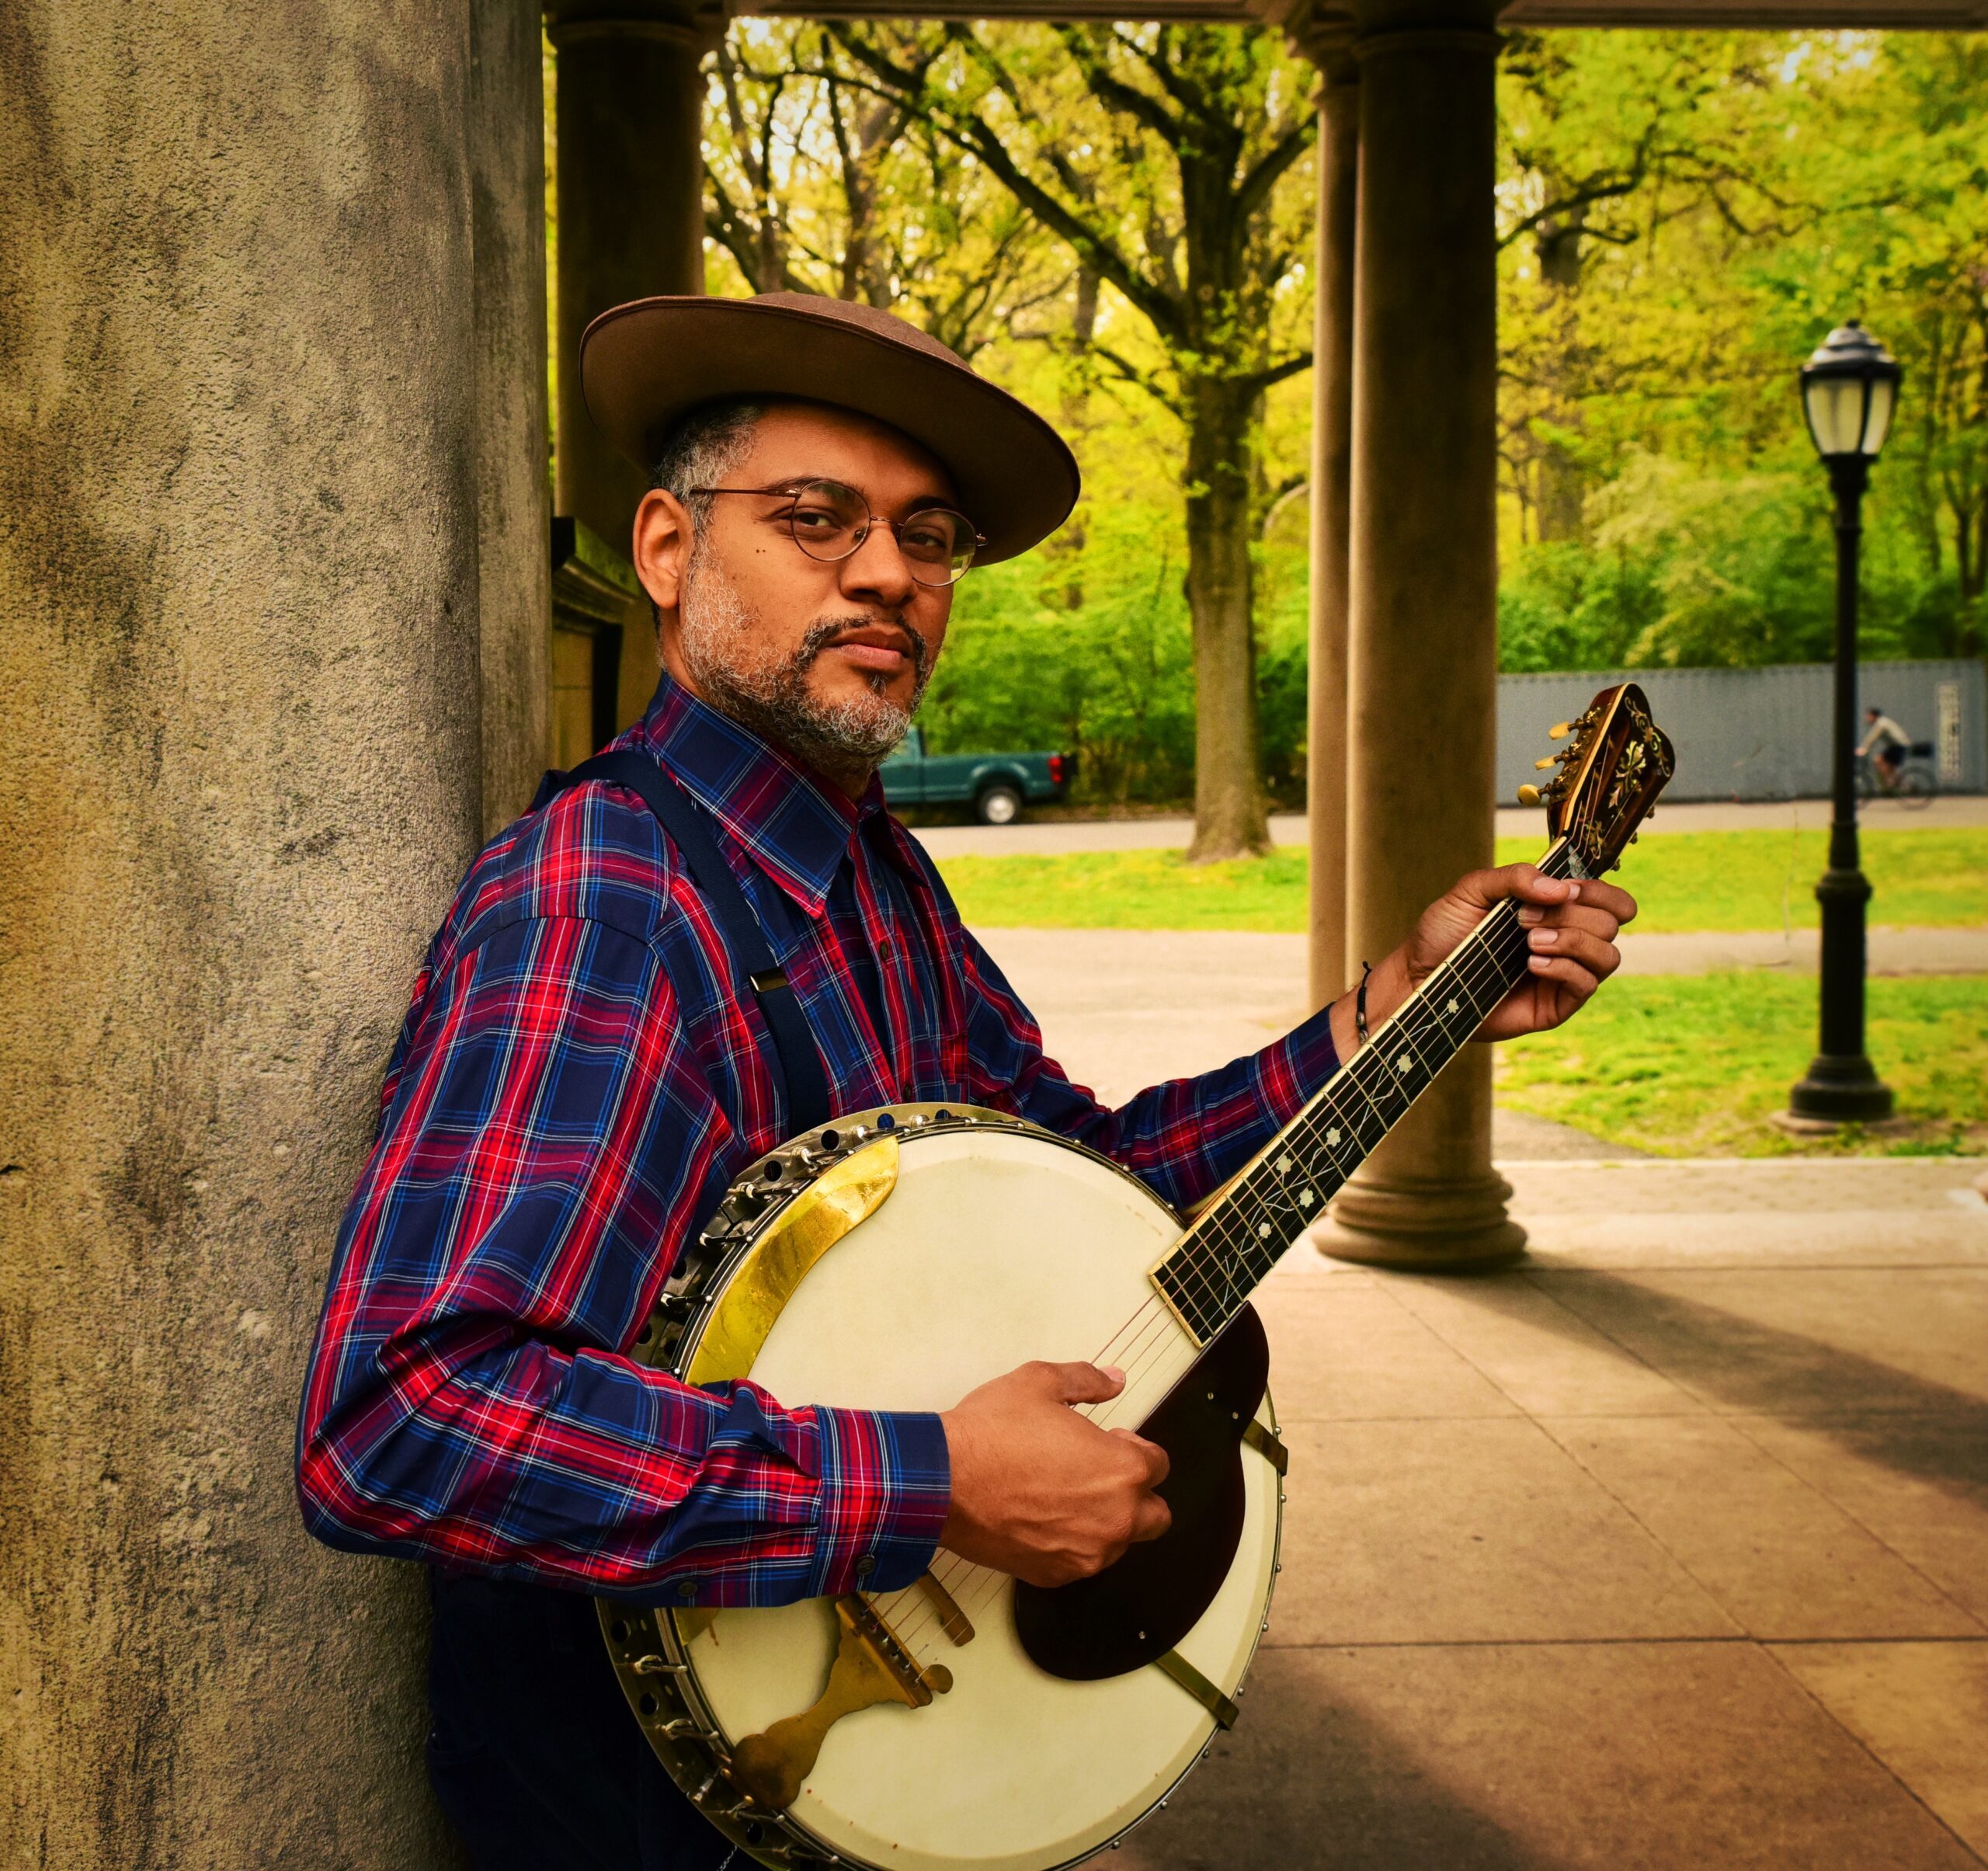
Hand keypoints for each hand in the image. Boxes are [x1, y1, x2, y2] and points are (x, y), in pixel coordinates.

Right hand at [938, 1361, 1170, 1586]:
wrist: (943, 1481)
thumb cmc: (991, 1432)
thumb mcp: (1041, 1382)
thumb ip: (1088, 1380)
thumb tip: (1115, 1380)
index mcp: (1123, 1470)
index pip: (1159, 1466)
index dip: (1133, 1449)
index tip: (1111, 1443)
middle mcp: (1116, 1519)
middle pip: (1155, 1515)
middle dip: (1135, 1494)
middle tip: (1097, 1472)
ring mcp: (1086, 1554)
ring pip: (1119, 1542)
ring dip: (1104, 1521)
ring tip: (1063, 1494)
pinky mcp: (1055, 1575)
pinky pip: (1081, 1562)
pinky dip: (1071, 1543)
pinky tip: (1041, 1518)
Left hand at [1406, 863, 1635, 1040]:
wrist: (1418, 977)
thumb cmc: (1444, 933)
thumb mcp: (1472, 891)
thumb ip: (1514, 877)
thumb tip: (1561, 888)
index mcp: (1555, 910)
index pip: (1610, 899)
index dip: (1598, 891)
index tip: (1565, 890)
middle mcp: (1568, 940)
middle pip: (1610, 923)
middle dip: (1572, 915)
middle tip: (1523, 920)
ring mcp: (1564, 974)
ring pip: (1608, 955)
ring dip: (1574, 941)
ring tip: (1530, 942)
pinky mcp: (1556, 1005)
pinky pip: (1586, 984)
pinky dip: (1565, 968)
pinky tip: (1531, 965)